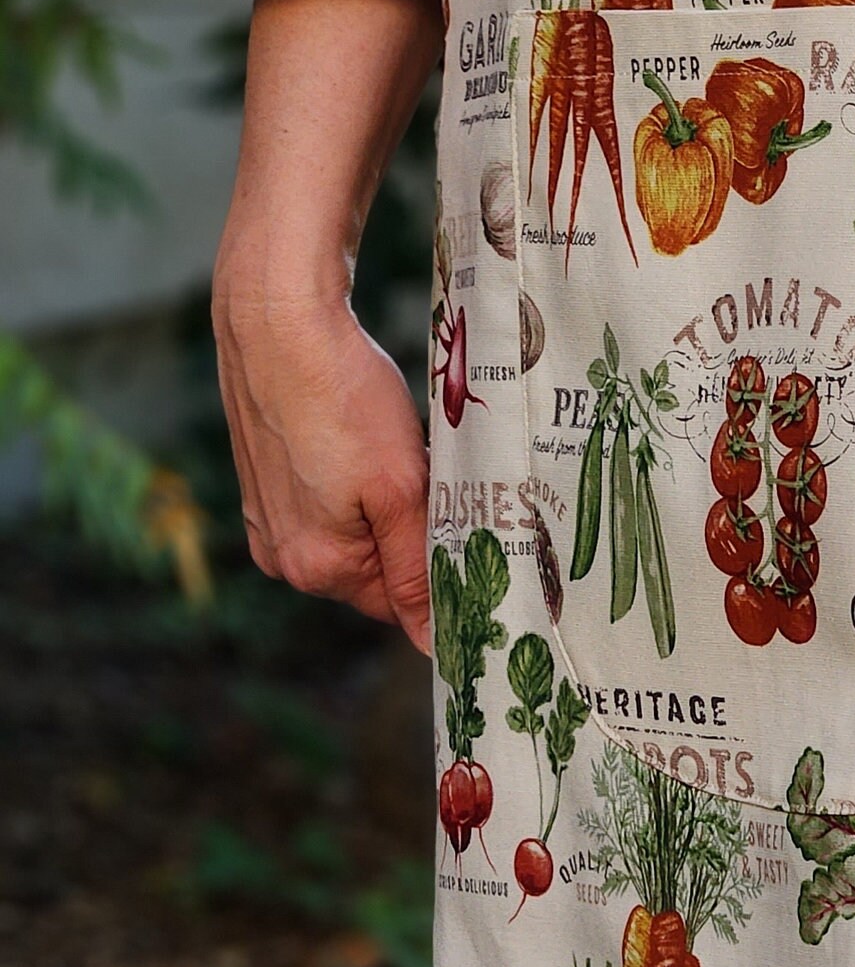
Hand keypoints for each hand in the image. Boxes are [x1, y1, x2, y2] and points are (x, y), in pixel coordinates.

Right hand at [215, 277, 432, 645]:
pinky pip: (330, 498)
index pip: (400, 603)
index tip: (476, 540)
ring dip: (387, 502)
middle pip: (377, 566)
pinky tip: (367, 436)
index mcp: (314, 566)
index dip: (441, 572)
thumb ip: (417, 570)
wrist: (277, 321)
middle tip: (438, 478)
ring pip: (356, 529)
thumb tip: (431, 645)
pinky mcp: (266, 478)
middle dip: (413, 530)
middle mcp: (281, 553)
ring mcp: (268, 515)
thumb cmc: (342, 399)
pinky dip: (358, 477)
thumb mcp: (399, 491)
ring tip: (399, 448)